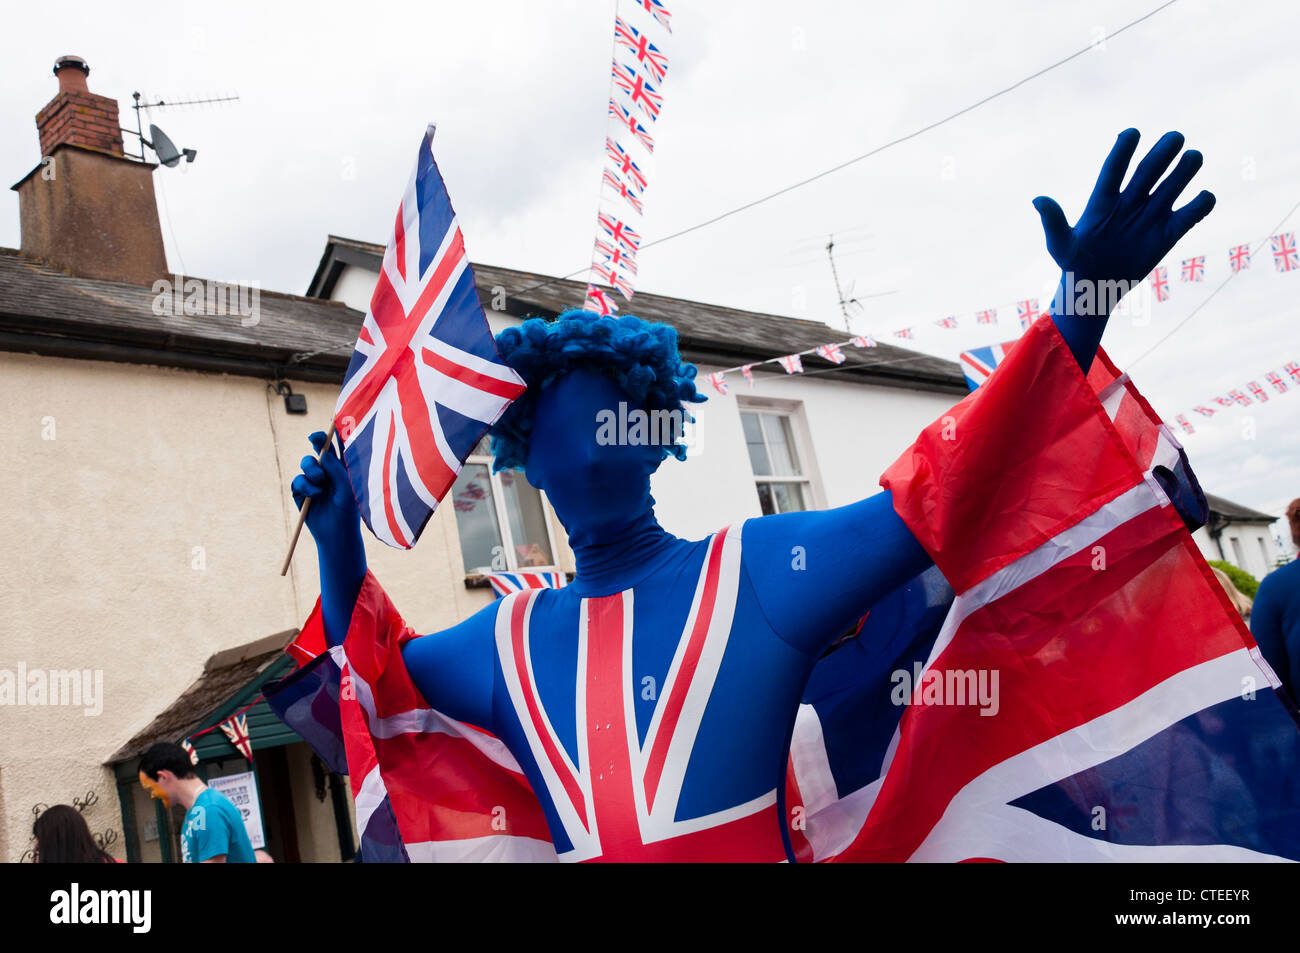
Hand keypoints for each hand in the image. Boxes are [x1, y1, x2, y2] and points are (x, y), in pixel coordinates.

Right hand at [291, 430, 362, 553]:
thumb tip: (324, 451)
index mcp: (343, 468)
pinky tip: (314, 494)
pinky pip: (298, 480)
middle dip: (316, 440)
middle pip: (319, 448)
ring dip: (312, 469)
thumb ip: (337, 469)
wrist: (336, 533)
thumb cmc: (349, 510)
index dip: (336, 432)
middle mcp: (328, 471)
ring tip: (320, 482)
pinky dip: (306, 485)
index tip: (333, 421)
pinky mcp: (301, 492)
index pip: (339, 446)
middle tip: (315, 438)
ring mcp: (313, 480)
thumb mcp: (347, 488)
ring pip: (307, 463)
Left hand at [1033, 128, 1214, 310]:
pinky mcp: (1169, 232)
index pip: (1114, 169)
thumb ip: (1053, 222)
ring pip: (1173, 184)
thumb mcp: (1060, 246)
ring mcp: (1151, 215)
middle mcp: (1130, 201)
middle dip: (1163, 153)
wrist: (1094, 288)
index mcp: (1103, 200)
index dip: (1123, 151)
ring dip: (1185, 168)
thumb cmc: (1074, 264)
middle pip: (1149, 170)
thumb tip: (1037, 199)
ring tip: (1193, 156)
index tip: (1132, 133)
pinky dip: (1202, 204)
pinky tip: (1203, 199)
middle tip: (1175, 138)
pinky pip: (1192, 213)